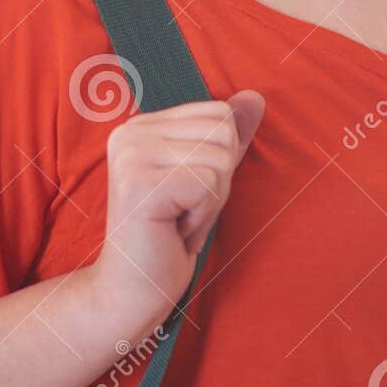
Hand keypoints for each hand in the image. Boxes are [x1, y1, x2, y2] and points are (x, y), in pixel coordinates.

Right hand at [93, 89, 264, 334]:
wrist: (134, 289)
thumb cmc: (170, 235)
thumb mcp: (206, 177)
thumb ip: (228, 137)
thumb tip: (255, 97)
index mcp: (142, 125)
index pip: (218, 113)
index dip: (219, 161)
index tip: (187, 193)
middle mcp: (131, 132)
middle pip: (223, 132)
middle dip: (219, 181)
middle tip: (183, 211)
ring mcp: (132, 156)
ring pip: (219, 159)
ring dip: (210, 202)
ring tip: (178, 221)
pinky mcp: (140, 184)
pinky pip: (208, 184)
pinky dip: (202, 216)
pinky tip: (174, 231)